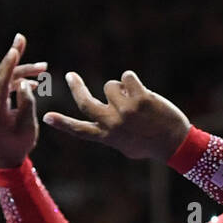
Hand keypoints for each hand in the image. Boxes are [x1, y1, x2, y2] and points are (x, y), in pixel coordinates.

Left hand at [0, 34, 48, 168]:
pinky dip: (19, 82)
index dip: (9, 65)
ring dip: (23, 72)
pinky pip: (5, 86)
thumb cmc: (17, 145)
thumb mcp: (27, 128)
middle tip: (21, 37)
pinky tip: (34, 83)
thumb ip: (27, 105)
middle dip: (14, 56)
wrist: (3, 158)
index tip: (14, 50)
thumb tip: (26, 84)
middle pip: (2, 74)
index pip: (1, 81)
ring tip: (43, 68)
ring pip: (6, 79)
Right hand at [44, 69, 191, 160]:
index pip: (80, 131)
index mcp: (108, 137)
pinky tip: (144, 95)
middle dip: (76, 87)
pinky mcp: (139, 98)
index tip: (46, 117)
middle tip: (71, 77)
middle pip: (85, 101)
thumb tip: (100, 121)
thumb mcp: (127, 145)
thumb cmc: (151, 144)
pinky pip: (127, 76)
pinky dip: (133, 81)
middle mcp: (114, 124)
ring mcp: (126, 111)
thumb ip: (111, 132)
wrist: (176, 143)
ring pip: (110, 85)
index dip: (62, 124)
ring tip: (136, 102)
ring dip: (121, 88)